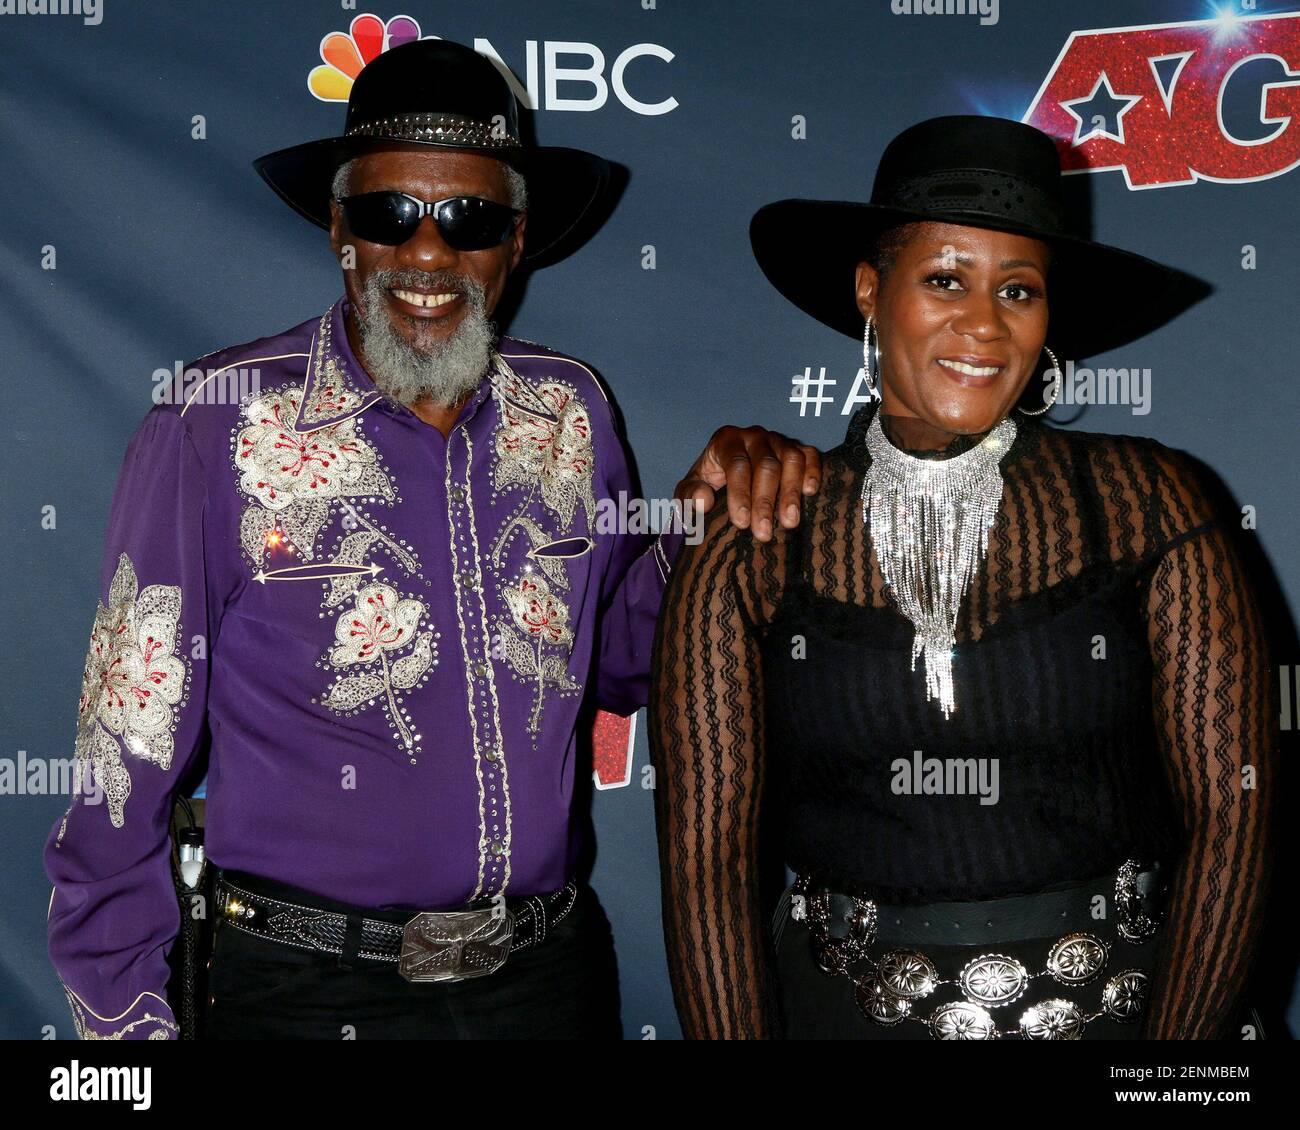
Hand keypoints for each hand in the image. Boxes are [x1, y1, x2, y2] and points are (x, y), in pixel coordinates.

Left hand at [674, 426, 821, 542]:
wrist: (727, 475)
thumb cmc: (709, 483)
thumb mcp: (690, 490)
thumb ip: (689, 495)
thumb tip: (704, 501)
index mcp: (726, 440)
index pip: (736, 465)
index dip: (740, 494)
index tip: (742, 522)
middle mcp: (754, 436)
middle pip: (766, 465)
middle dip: (765, 501)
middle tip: (763, 533)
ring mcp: (778, 440)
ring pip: (791, 459)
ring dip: (790, 492)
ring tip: (789, 522)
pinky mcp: (798, 448)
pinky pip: (810, 454)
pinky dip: (813, 471)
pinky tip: (810, 493)